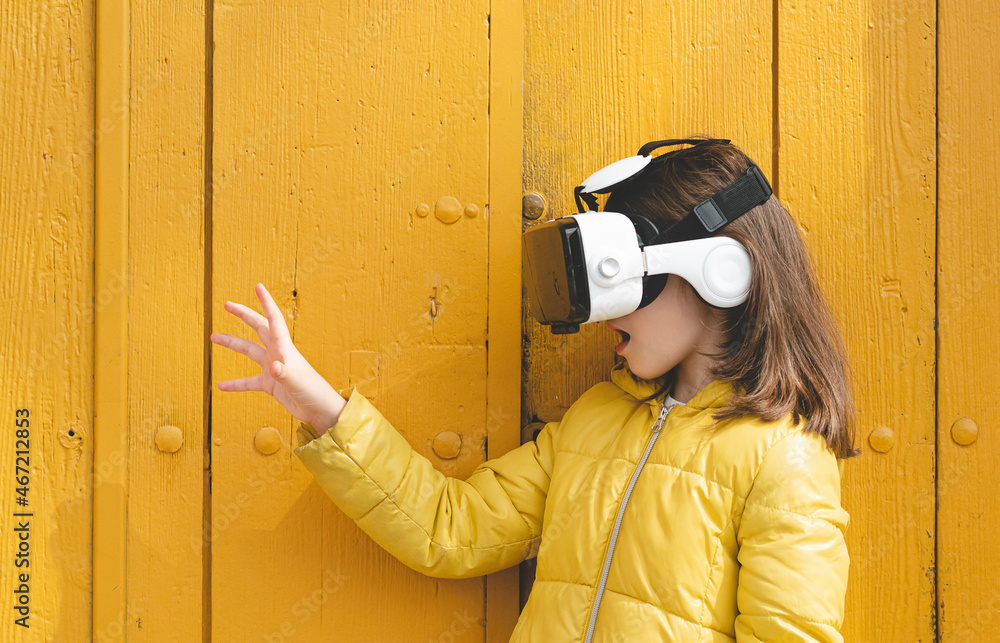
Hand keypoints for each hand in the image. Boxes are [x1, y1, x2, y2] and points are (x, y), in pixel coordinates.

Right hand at [211, 283, 345, 434]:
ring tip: (213, 337)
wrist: (319, 410)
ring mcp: (272, 368)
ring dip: (232, 344)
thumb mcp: (298, 382)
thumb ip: (285, 374)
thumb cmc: (314, 392)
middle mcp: (277, 353)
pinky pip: (248, 381)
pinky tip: (221, 386)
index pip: (274, 319)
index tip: (258, 286)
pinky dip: (235, 383)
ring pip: (249, 351)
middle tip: (227, 304)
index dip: (266, 302)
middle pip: (258, 328)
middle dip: (243, 315)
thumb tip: (274, 367)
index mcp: (285, 348)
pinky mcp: (270, 384)